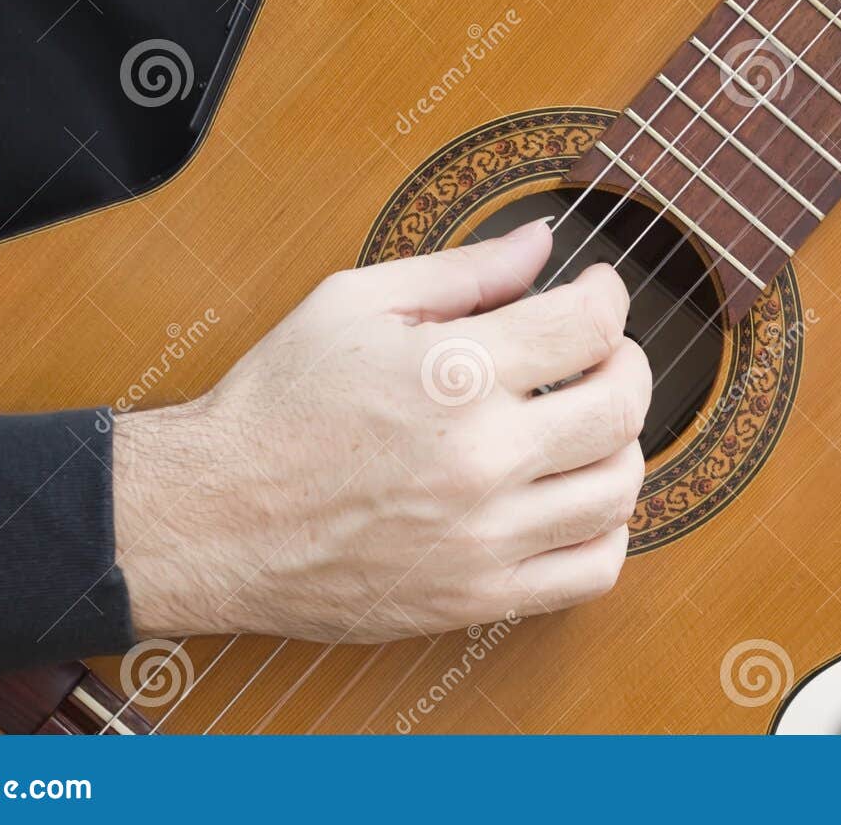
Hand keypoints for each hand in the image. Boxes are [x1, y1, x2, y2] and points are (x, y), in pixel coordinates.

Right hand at [112, 220, 649, 642]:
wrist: (213, 517)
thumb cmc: (276, 403)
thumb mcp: (354, 303)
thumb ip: (463, 271)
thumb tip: (542, 243)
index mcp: (453, 373)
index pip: (590, 325)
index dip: (608, 295)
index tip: (597, 291)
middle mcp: (480, 458)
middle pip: (621, 405)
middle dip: (627, 364)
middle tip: (602, 354)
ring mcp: (484, 536)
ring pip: (619, 488)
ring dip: (621, 444)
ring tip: (584, 425)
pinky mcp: (477, 596)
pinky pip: (593, 570)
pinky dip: (607, 530)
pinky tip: (574, 498)